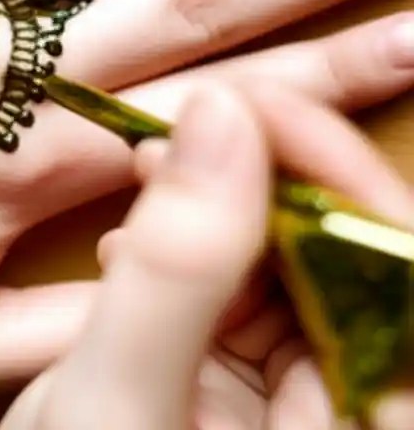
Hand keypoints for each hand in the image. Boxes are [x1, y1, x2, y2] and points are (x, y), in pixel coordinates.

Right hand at [0, 83, 413, 429]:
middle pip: (355, 261)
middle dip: (275, 179)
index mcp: (361, 427)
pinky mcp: (242, 382)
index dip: (340, 180)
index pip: (395, 273)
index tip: (255, 107)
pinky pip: (241, 288)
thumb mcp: (119, 402)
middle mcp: (346, 407)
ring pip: (295, 264)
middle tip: (190, 122)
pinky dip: (191, 244)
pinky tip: (139, 231)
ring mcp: (297, 395)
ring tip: (153, 166)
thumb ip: (177, 271)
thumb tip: (220, 120)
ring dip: (229, 203)